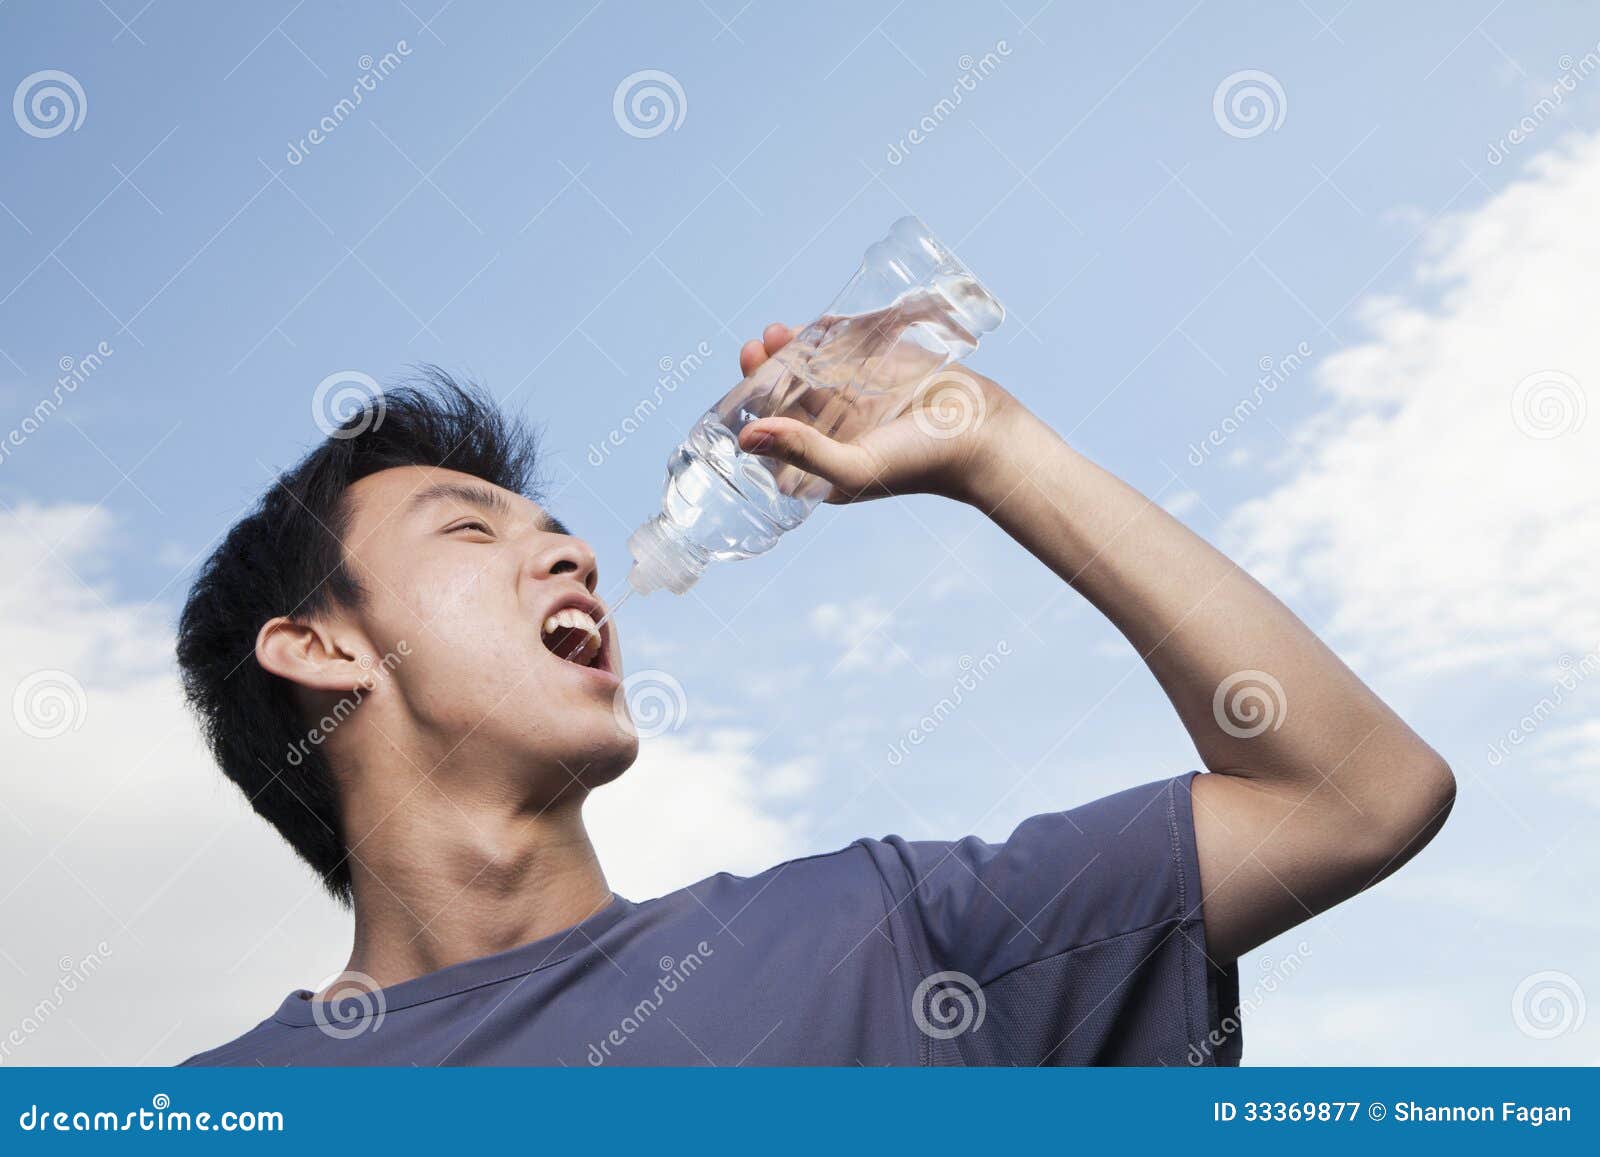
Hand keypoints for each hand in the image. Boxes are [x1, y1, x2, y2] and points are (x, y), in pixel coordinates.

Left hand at [733, 323, 1020, 504]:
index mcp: (822, 465)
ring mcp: (858, 400)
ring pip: (812, 370)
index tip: (745, 383)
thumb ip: (803, 451)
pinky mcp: (880, 373)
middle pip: (788, 398)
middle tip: (760, 344)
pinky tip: (815, 325)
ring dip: (792, 351)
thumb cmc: (918, 464)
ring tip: (779, 332)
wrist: (981, 432)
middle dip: (768, 371)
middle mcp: (836, 432)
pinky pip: (845, 350)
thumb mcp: (853, 466)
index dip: (752, 408)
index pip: (774, 436)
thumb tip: (746, 437)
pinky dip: (827, 336)